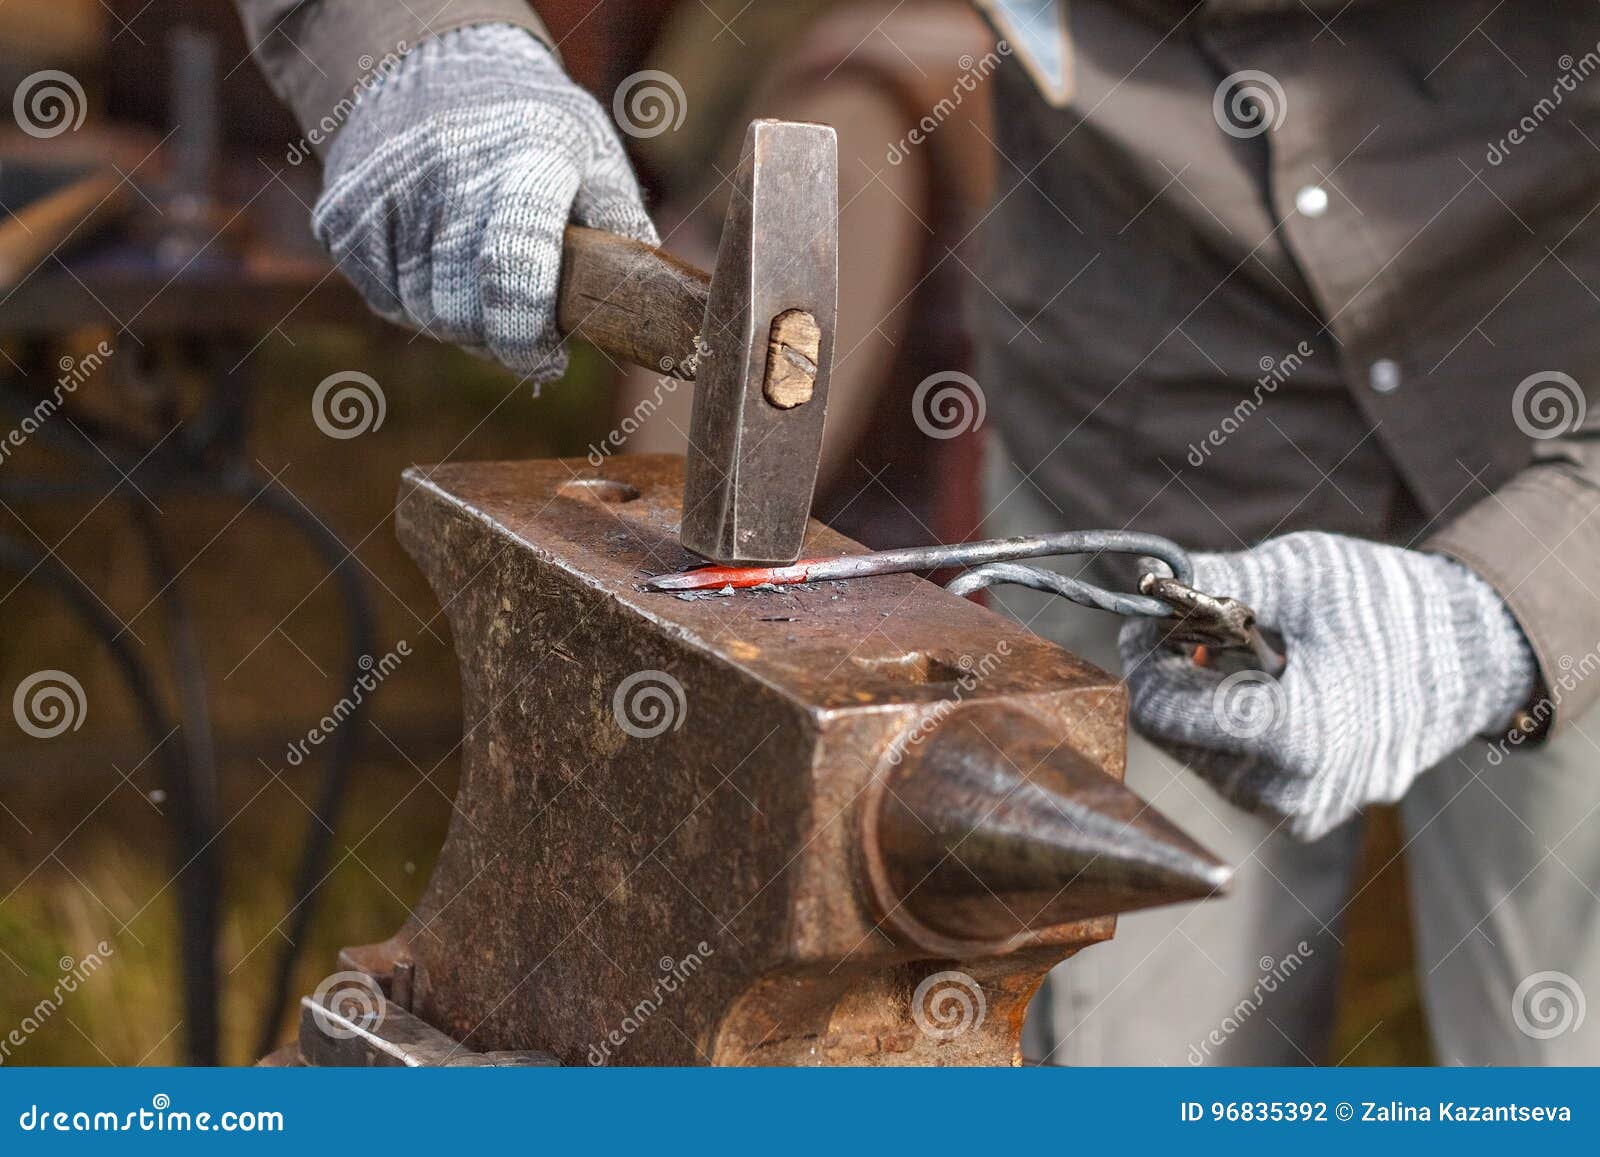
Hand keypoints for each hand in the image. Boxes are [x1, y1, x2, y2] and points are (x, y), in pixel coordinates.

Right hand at [311, 25, 656, 382]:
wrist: (429, 64)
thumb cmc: (530, 124)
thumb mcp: (592, 151)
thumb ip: (619, 221)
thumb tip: (643, 296)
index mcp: (523, 153)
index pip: (513, 266)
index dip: (528, 336)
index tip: (547, 362)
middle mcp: (445, 167)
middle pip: (462, 307)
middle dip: (497, 339)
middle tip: (521, 333)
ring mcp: (384, 189)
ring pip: (421, 311)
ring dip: (457, 323)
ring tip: (483, 289)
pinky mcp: (343, 212)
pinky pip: (383, 298)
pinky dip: (414, 303)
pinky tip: (439, 267)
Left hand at [1119, 531, 1536, 839]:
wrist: (1473, 656)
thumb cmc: (1390, 606)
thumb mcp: (1299, 573)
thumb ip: (1214, 584)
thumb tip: (1141, 582)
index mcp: (1291, 738)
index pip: (1161, 714)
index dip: (1143, 659)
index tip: (1147, 617)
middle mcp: (1291, 794)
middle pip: (1174, 738)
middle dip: (1171, 677)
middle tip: (1189, 625)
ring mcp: (1300, 813)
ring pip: (1200, 758)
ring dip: (1200, 702)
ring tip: (1240, 652)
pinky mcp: (1306, 815)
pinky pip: (1235, 772)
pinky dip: (1229, 728)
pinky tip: (1261, 685)